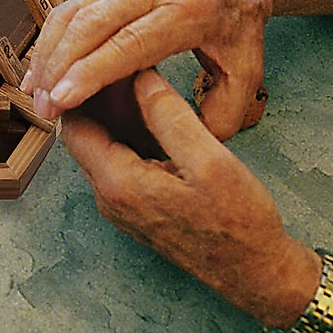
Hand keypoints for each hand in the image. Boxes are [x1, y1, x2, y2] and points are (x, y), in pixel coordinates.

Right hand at [23, 0, 269, 138]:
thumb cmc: (237, 22)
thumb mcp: (247, 72)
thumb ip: (221, 113)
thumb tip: (181, 139)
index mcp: (187, 12)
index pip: (128, 43)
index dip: (90, 71)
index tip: (63, 99)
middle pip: (89, 25)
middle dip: (58, 67)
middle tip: (44, 107)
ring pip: (72, 12)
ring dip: (47, 53)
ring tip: (35, 93)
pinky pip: (70, 7)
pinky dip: (49, 38)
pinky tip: (40, 68)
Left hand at [62, 70, 318, 326]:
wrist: (259, 275)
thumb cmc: (239, 223)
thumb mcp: (209, 160)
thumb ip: (169, 115)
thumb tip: (139, 75)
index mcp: (118, 184)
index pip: (74, 124)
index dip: (82, 88)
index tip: (102, 57)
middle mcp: (108, 197)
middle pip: (83, 133)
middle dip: (96, 97)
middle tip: (121, 63)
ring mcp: (120, 205)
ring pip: (100, 146)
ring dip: (111, 114)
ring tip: (134, 79)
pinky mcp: (136, 207)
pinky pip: (117, 161)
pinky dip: (126, 133)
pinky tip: (149, 111)